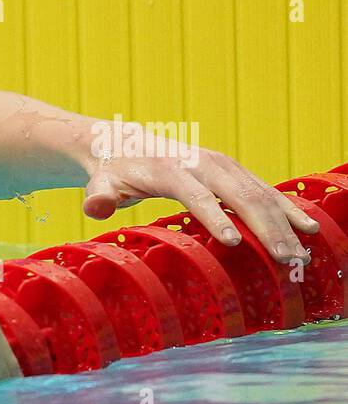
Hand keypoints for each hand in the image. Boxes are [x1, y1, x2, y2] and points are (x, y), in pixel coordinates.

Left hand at [80, 140, 318, 264]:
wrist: (123, 144)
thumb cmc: (112, 172)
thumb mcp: (99, 184)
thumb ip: (99, 197)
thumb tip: (95, 207)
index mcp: (171, 170)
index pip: (196, 196)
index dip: (214, 218)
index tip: (233, 243)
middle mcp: (203, 164)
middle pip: (239, 195)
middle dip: (265, 227)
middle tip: (285, 259)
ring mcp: (222, 165)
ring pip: (259, 192)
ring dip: (284, 221)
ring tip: (304, 250)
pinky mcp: (233, 171)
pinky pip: (264, 190)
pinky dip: (286, 209)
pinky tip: (308, 229)